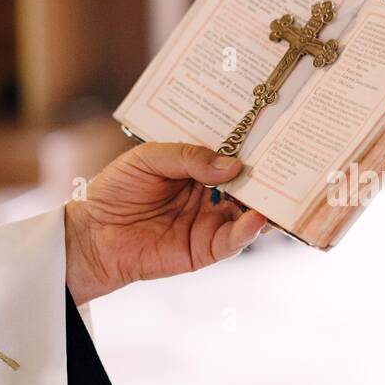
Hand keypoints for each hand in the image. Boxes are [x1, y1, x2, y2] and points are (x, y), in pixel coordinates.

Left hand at [64, 143, 265, 303]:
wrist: (93, 234)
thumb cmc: (116, 191)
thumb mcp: (147, 159)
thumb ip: (186, 158)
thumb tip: (232, 165)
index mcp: (198, 169)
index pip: (232, 157)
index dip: (252, 148)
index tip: (274, 136)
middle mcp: (211, 195)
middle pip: (248, 185)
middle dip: (268, 176)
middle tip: (290, 162)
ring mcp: (211, 222)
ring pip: (249, 213)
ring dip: (266, 203)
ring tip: (281, 190)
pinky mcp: (206, 249)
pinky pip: (234, 241)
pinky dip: (249, 230)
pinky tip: (257, 218)